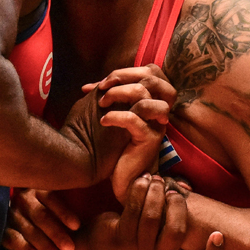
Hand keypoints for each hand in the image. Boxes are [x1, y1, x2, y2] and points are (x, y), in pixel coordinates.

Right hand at [2, 188, 80, 249]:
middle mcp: (23, 199)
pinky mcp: (4, 230)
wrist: (34, 226)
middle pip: (40, 215)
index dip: (63, 212)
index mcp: (40, 187)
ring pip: (28, 229)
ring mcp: (12, 214)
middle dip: (56, 233)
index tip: (77, 226)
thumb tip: (105, 179)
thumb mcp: (68, 195)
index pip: (50, 197)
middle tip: (71, 249)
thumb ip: (81, 188)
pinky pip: (12, 240)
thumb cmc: (61, 211)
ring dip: (44, 246)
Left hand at [86, 66, 176, 201]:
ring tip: (101, 104)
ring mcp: (157, 125)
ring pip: (145, 97)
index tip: (103, 81)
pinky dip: (116, 116)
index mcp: (153, 101)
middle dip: (123, 78)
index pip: (152, 72)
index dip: (127, 71)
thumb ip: (108, 99)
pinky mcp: (150, 140)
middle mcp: (159, 111)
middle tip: (102, 89)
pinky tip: (103, 121)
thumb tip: (91, 85)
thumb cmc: (113, 148)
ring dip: (119, 94)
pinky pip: (135, 121)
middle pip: (153, 79)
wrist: (120, 178)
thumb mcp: (111, 115)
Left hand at [91, 174, 223, 249]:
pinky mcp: (121, 238)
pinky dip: (140, 191)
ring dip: (155, 192)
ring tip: (155, 179)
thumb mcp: (159, 228)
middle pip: (176, 233)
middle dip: (176, 205)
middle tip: (172, 191)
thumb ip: (174, 213)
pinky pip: (133, 210)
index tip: (218, 234)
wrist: (101, 241)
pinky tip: (142, 180)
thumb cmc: (137, 228)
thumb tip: (184, 186)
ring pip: (152, 218)